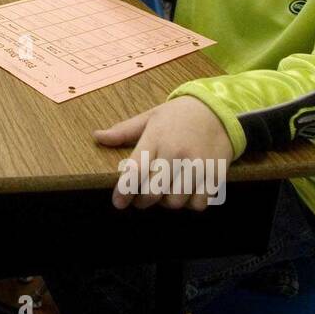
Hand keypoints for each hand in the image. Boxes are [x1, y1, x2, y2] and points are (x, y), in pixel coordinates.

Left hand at [94, 96, 234, 210]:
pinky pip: (199, 203)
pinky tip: (187, 193)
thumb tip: (96, 136)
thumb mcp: (149, 117)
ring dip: (166, 203)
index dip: (124, 191)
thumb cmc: (178, 115)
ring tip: (165, 193)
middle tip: (140, 199)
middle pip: (153, 192)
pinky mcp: (215, 174)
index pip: (135, 170)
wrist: (217, 110)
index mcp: (156, 138)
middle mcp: (176, 153)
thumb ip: (123, 131)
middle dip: (142, 201)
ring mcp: (197, 164)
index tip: (118, 203)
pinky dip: (190, 204)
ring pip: (175, 201)